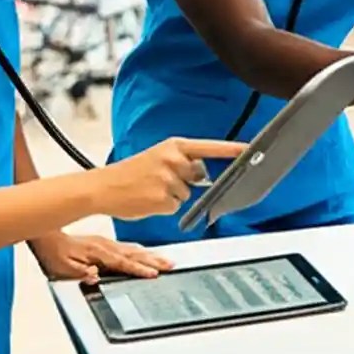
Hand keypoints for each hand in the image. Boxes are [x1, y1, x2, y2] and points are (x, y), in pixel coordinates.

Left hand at [30, 231, 172, 282]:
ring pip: (133, 249)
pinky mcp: (105, 242)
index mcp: (97, 253)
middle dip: (153, 260)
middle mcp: (105, 246)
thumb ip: (79, 272)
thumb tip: (95, 275)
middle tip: (170, 265)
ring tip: (165, 260)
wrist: (48, 237)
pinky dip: (141, 250)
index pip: (122, 262)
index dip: (138, 269)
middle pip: (133, 254)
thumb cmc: (54, 254)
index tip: (153, 274)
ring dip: (150, 255)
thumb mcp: (61, 268)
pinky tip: (147, 253)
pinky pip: (128, 246)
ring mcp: (106, 243)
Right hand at [100, 137, 247, 219]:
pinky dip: (165, 207)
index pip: (209, 147)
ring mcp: (170, 180)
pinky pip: (176, 207)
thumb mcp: (157, 157)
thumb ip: (181, 161)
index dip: (231, 150)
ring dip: (172, 195)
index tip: (250, 149)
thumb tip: (201, 173)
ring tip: (150, 189)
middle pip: (199, 175)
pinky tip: (148, 200)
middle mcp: (174, 160)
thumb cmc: (129, 173)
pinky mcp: (164, 199)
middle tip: (160, 178)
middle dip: (186, 180)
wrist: (103, 187)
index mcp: (173, 146)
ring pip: (187, 194)